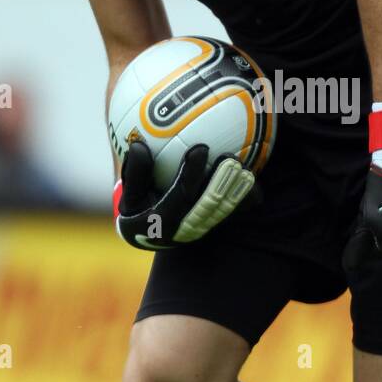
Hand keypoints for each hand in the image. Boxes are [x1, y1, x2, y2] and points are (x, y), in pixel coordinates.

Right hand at [114, 140, 257, 249]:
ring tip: (243, 164)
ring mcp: (205, 228)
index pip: (182, 195)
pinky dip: (247, 196)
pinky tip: (252, 176)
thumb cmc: (139, 207)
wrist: (153, 234)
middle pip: (210, 204)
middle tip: (229, 157)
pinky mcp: (217, 226)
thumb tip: (138, 146)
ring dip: (237, 188)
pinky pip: (237, 212)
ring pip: (226, 209)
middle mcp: (187, 228)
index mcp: (163, 220)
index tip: (200, 148)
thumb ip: (134, 173)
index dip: (192, 173)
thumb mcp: (129, 195)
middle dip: (222, 181)